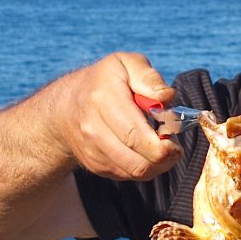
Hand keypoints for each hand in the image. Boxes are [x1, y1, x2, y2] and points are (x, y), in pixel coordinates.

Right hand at [50, 52, 182, 180]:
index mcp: (102, 99)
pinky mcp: (95, 166)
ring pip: (135, 171)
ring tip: (162, 147)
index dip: (160, 146)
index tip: (174, 142)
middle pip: (137, 160)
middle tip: (174, 145)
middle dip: (164, 157)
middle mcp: (93, 128)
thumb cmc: (104, 81)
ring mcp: (92, 150)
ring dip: (157, 164)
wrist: (65, 107)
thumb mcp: (125, 64)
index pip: (134, 135)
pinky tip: (146, 151)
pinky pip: (128, 175)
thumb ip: (148, 77)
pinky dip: (144, 167)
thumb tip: (166, 97)